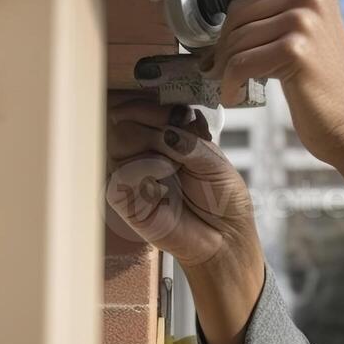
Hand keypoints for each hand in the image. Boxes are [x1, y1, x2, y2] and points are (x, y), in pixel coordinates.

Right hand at [105, 93, 258, 270]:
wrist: (225, 238)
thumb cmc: (223, 199)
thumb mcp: (215, 162)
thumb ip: (191, 142)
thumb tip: (166, 132)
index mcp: (166, 136)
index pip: (142, 108)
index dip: (152, 106)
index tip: (175, 114)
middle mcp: (144, 152)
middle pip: (124, 121)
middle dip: (152, 125)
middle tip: (176, 143)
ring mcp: (131, 175)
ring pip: (118, 143)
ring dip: (150, 149)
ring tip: (172, 167)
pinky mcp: (124, 200)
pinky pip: (121, 175)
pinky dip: (144, 175)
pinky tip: (163, 189)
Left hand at [201, 0, 343, 166]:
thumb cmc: (323, 84)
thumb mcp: (313, 33)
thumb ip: (284, 7)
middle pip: (241, 8)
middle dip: (222, 41)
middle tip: (217, 65)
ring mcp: (305, 22)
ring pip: (237, 37)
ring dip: (223, 66)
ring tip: (227, 83)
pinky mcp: (295, 51)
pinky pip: (241, 62)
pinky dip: (229, 83)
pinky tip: (233, 95)